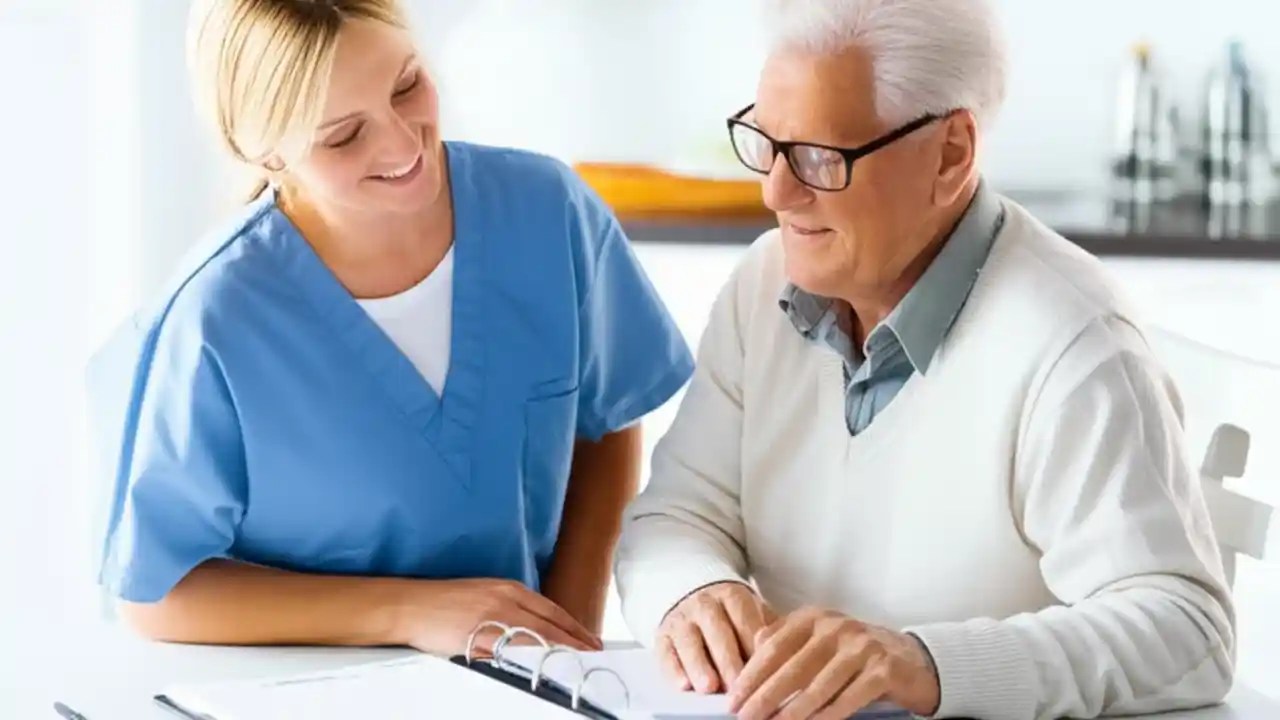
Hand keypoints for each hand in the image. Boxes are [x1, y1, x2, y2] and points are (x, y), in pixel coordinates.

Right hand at [396, 578, 602, 655]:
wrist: (410, 605)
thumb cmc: (443, 603)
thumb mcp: (484, 597)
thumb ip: (510, 609)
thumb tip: (534, 630)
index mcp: (509, 588)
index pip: (552, 610)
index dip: (575, 627)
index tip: (591, 639)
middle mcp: (505, 598)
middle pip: (551, 623)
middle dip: (576, 641)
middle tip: (595, 654)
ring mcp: (493, 616)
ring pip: (537, 636)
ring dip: (561, 651)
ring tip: (578, 663)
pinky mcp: (479, 635)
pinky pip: (512, 650)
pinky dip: (531, 659)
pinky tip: (543, 667)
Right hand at [656, 582, 775, 693]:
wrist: (692, 595)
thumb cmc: (731, 615)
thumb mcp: (752, 612)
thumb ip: (769, 629)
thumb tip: (788, 655)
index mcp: (732, 596)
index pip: (745, 619)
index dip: (754, 645)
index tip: (765, 669)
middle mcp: (704, 605)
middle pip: (717, 630)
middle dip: (728, 660)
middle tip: (739, 686)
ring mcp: (681, 620)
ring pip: (689, 641)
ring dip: (699, 665)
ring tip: (709, 687)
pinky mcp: (662, 636)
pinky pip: (665, 652)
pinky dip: (673, 670)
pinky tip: (683, 686)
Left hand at [728, 607, 939, 719]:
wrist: (910, 660)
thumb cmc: (853, 654)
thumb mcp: (818, 639)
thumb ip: (785, 642)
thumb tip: (749, 656)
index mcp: (814, 618)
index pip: (774, 646)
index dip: (751, 674)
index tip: (734, 698)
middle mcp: (836, 627)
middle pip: (792, 667)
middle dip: (764, 696)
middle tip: (745, 717)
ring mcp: (861, 647)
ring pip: (818, 686)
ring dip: (792, 712)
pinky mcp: (883, 670)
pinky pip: (848, 698)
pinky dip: (828, 716)